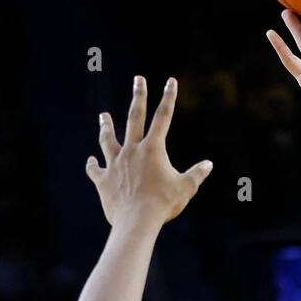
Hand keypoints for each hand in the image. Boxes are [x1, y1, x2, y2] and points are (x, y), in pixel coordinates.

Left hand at [86, 76, 212, 225]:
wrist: (137, 221)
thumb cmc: (163, 204)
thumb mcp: (186, 188)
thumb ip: (197, 174)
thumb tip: (209, 164)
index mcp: (153, 149)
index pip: (163, 117)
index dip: (168, 97)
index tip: (170, 81)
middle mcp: (132, 151)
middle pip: (134, 118)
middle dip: (138, 96)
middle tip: (138, 79)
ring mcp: (115, 164)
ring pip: (108, 140)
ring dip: (106, 127)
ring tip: (103, 116)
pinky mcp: (103, 180)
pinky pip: (95, 170)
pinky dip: (93, 165)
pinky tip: (92, 160)